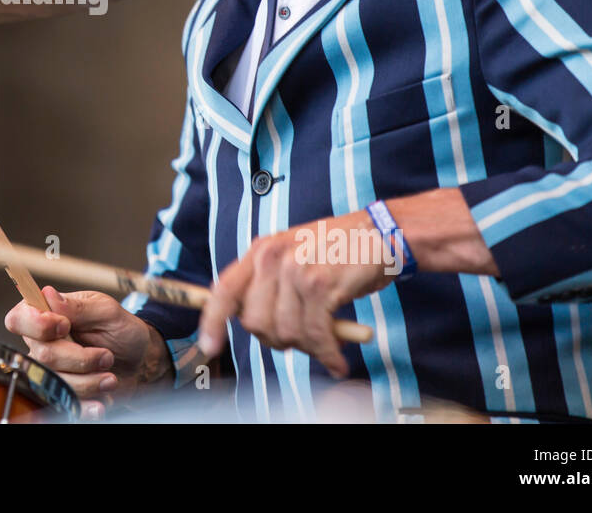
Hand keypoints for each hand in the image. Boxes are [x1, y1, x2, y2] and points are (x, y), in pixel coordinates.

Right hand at [4, 286, 171, 418]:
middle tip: (106, 355)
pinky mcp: (62, 392)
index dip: (36, 325)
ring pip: (56, 382)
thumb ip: (77, 306)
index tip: (64, 326)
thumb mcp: (106, 311)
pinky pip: (65, 404)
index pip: (18, 319)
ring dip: (89, 381)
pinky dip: (86, 405)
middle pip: (43, 355)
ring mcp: (50, 370)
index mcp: (46, 314)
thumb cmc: (120, 329)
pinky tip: (103, 399)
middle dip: (80, 358)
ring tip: (110, 377)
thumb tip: (47, 295)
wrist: (138, 360)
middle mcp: (42, 343)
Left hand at [198, 210, 391, 376]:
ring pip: (285, 333)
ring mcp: (294, 270)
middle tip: (302, 340)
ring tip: (328, 344)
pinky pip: (315, 336)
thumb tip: (256, 325)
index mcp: (260, 251)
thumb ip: (271, 284)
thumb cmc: (341, 249)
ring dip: (307, 348)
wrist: (381, 232)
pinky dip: (327, 354)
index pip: (223, 290)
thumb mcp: (295, 255)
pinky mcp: (319, 285)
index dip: (212, 322)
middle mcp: (271, 258)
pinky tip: (338, 359)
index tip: (209, 347)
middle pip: (254, 322)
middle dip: (277, 340)